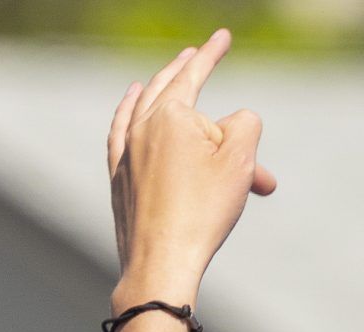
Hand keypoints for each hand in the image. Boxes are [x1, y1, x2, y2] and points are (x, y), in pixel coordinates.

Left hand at [106, 29, 274, 308]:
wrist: (162, 262)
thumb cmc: (202, 214)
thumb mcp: (238, 162)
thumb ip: (244, 125)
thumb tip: (237, 119)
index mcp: (171, 114)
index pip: (195, 73)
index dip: (212, 54)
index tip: (223, 36)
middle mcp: (143, 125)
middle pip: (171, 90)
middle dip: (191, 71)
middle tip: (200, 53)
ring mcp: (126, 150)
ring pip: (147, 109)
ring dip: (162, 87)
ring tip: (172, 71)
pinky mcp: (118, 175)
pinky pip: (121, 129)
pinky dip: (128, 110)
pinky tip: (130, 101)